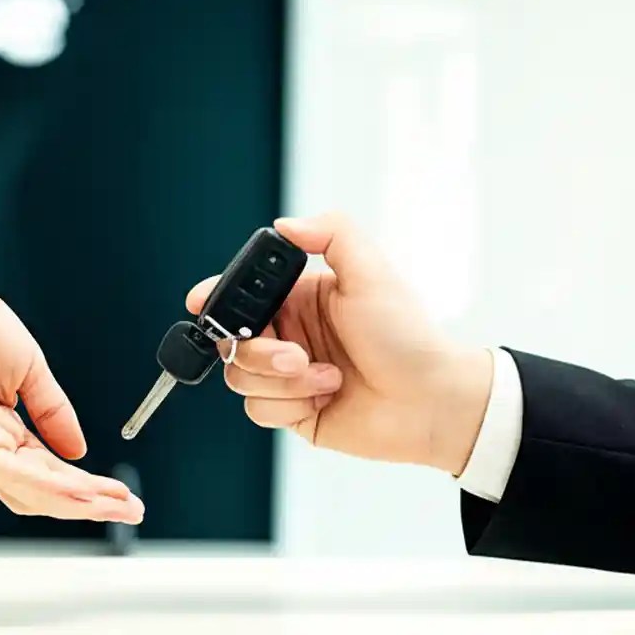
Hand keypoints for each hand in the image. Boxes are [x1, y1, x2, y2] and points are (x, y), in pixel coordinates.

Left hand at [0, 260, 143, 523]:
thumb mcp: (31, 371)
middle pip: (48, 491)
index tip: (123, 493)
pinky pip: (16, 474)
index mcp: (3, 429)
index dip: (90, 484)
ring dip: (82, 502)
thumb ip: (54, 412)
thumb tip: (79, 449)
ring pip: (36, 492)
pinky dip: (54, 487)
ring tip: (118, 504)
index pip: (52, 471)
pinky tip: (84, 492)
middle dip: (94, 503)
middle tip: (132, 509)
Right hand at [186, 214, 493, 474]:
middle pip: (232, 339)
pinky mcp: (292, 411)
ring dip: (281, 381)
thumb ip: (331, 234)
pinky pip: (258, 409)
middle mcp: (290, 333)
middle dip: (259, 350)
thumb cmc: (408, 336)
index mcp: (301, 296)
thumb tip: (284, 224)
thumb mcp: (372, 271)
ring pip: (240, 376)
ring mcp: (289, 374)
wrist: (431, 401)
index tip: (203, 303)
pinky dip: (289, 405)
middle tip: (296, 354)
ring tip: (326, 377)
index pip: (242, 292)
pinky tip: (325, 397)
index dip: (216, 298)